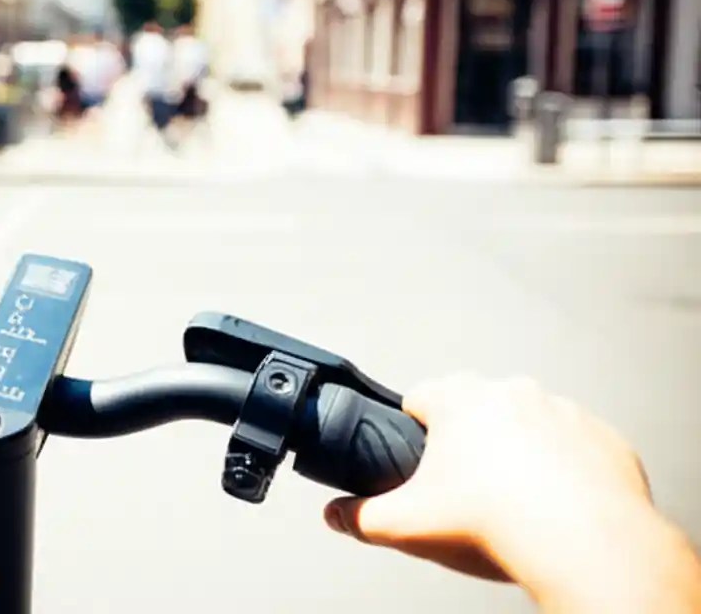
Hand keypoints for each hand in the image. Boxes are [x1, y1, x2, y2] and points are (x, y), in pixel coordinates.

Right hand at [323, 375, 700, 610]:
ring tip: (512, 498)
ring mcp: (564, 413)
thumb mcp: (407, 524)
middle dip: (467, 439)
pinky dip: (564, 469)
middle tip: (464, 486)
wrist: (584, 544)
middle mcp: (514, 394)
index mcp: (461, 400)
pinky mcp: (603, 441)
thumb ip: (360, 516)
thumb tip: (336, 516)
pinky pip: (575, 448)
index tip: (417, 455)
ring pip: (529, 423)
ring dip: (519, 449)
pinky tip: (554, 503)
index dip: (412, 427)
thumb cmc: (498, 523)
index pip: (420, 397)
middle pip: (476, 408)